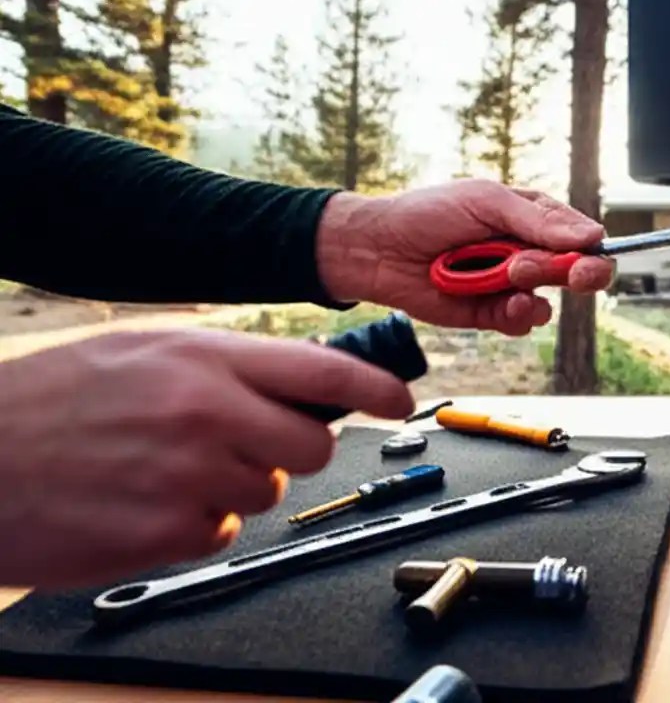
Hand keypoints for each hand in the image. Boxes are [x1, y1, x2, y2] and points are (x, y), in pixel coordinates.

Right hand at [0, 328, 412, 588]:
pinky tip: (141, 501)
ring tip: (162, 467)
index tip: (400, 401)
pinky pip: (221, 533)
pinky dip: (192, 524)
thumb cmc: (52, 400)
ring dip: (230, 486)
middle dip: (288, 448)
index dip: (377, 389)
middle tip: (235, 442)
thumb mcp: (142, 351)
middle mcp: (206, 413)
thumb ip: (226, 365)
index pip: (325, 372)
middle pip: (313, 445)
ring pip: (268, 492)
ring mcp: (189, 477)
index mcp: (203, 359)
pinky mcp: (168, 534)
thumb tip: (304, 381)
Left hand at [314, 179, 615, 335]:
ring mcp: (509, 285)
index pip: (580, 236)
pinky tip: (504, 305)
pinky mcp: (490, 314)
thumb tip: (590, 235)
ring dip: (533, 290)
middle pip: (575, 271)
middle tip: (569, 274)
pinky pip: (521, 323)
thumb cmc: (428, 213)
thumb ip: (538, 222)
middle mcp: (526, 253)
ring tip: (508, 275)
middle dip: (576, 273)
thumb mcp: (486, 202)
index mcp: (532, 218)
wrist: (378, 249)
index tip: (588, 256)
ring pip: (548, 300)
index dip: (592, 249)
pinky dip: (517, 316)